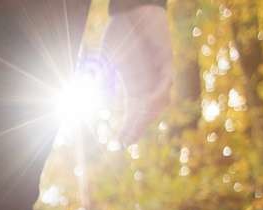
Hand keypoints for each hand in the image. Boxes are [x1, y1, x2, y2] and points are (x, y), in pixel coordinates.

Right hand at [104, 4, 173, 142]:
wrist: (134, 12)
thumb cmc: (120, 34)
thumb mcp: (107, 62)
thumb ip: (103, 81)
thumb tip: (95, 100)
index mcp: (135, 85)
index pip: (134, 113)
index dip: (129, 128)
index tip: (120, 143)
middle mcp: (150, 82)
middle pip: (147, 112)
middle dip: (136, 127)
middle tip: (126, 141)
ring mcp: (159, 72)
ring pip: (159, 100)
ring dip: (146, 115)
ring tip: (134, 128)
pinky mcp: (166, 60)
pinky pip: (165, 80)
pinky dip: (157, 93)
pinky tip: (148, 102)